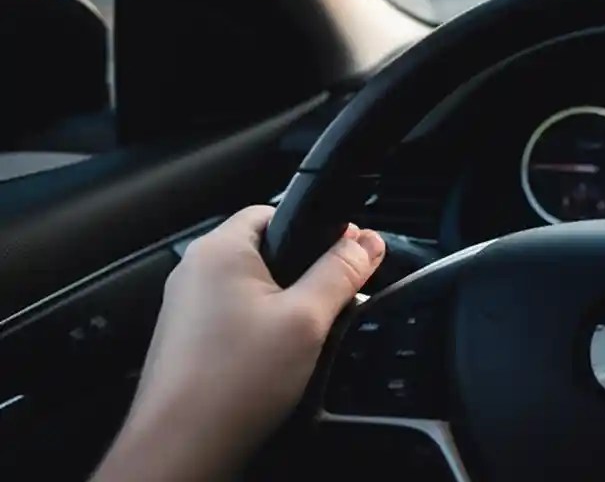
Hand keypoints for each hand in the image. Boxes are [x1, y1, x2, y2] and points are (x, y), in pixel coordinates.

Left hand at [93, 206, 385, 481]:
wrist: (181, 449)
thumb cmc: (232, 384)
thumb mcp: (307, 320)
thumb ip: (341, 273)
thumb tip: (368, 241)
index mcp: (220, 250)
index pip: (276, 210)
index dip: (319, 228)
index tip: (348, 254)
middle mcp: (196, 271)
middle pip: (268, 251)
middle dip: (305, 274)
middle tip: (331, 305)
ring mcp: (188, 308)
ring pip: (254, 288)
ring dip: (286, 307)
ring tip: (305, 339)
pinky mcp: (189, 341)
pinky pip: (237, 318)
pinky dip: (263, 332)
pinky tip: (278, 362)